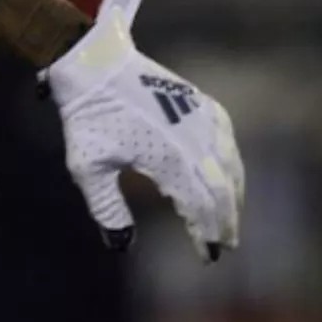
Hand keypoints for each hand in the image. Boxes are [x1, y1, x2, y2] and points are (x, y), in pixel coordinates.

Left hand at [43, 0, 244, 261]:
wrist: (95, 63)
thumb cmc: (89, 116)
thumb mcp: (87, 167)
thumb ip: (106, 208)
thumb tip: (121, 245)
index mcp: (170, 159)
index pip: (200, 206)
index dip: (206, 234)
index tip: (207, 257)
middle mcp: (195, 140)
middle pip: (222, 190)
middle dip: (226, 221)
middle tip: (225, 246)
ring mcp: (202, 118)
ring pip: (230, 165)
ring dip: (234, 195)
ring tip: (230, 220)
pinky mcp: (202, 103)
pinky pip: (228, 139)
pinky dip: (233, 164)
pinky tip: (230, 176)